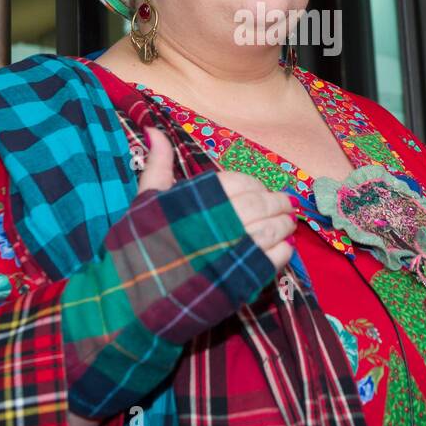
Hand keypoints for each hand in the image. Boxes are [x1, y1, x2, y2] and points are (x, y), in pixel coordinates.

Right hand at [136, 128, 295, 270]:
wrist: (136, 295)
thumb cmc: (141, 244)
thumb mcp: (146, 200)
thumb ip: (158, 165)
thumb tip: (154, 130)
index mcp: (199, 200)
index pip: (239, 183)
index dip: (255, 186)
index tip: (260, 190)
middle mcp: (219, 221)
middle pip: (260, 204)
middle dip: (277, 203)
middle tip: (285, 204)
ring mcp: (232, 251)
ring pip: (271, 230)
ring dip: (285, 225)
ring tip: (288, 223)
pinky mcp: (241, 279)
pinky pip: (273, 260)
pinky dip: (284, 251)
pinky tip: (283, 247)